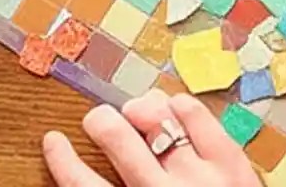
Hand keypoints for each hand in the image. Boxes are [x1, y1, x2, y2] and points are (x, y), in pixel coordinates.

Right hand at [42, 90, 260, 186]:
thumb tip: (97, 180)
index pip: (83, 185)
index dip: (63, 159)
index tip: (54, 141)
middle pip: (117, 138)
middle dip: (100, 120)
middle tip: (98, 120)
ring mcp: (199, 175)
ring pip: (156, 118)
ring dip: (139, 109)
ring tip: (135, 111)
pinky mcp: (231, 162)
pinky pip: (195, 115)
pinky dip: (179, 106)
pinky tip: (174, 109)